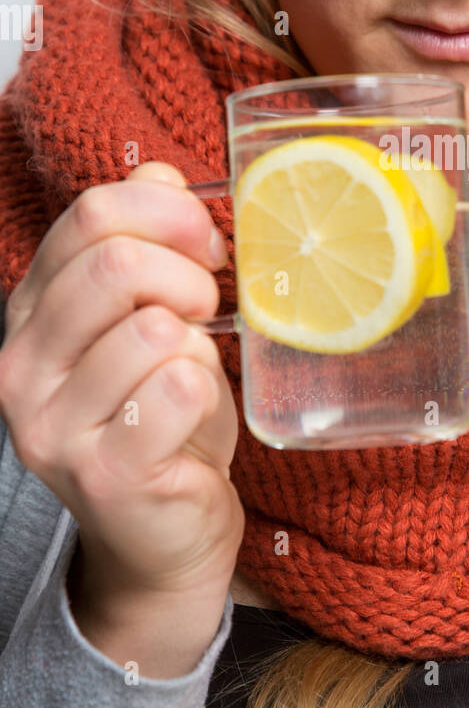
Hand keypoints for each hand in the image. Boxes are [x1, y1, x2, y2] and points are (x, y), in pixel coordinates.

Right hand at [0, 161, 243, 613]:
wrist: (163, 534)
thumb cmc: (162, 418)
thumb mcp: (150, 318)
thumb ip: (148, 244)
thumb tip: (164, 173)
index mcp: (29, 315)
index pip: (89, 216)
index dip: (166, 213)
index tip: (204, 243)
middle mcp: (20, 367)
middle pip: (116, 264)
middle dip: (188, 278)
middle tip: (209, 312)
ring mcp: (52, 426)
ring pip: (154, 329)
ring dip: (198, 349)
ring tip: (191, 378)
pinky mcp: (103, 472)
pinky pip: (180, 389)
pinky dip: (206, 394)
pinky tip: (191, 419)